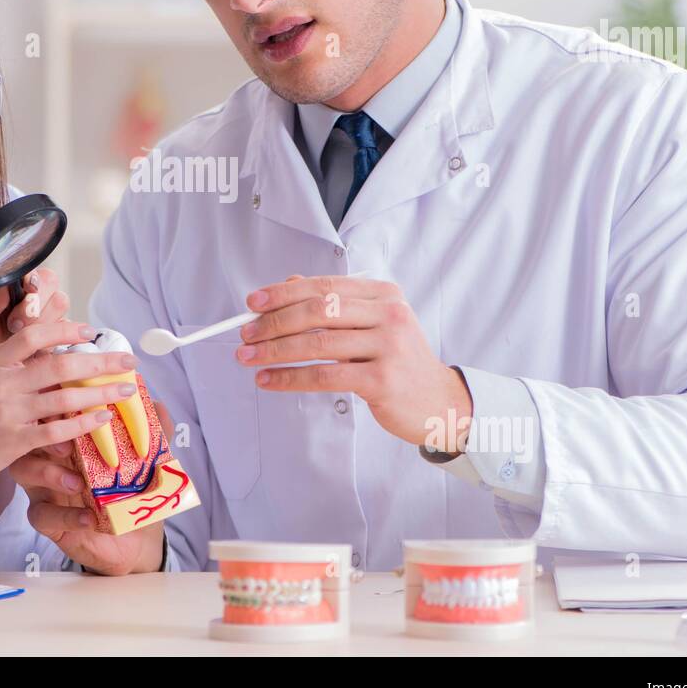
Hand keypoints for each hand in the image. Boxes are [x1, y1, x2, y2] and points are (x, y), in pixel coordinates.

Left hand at [0, 268, 67, 390]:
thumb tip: (2, 284)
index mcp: (6, 294)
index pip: (27, 271)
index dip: (28, 281)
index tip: (21, 296)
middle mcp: (29, 303)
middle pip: (49, 281)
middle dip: (35, 302)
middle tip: (16, 325)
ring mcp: (46, 321)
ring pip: (61, 302)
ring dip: (43, 320)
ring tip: (22, 339)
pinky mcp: (60, 340)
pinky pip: (71, 328)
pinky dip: (58, 336)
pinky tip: (40, 351)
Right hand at [0, 319, 136, 499]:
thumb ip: (16, 364)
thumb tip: (57, 351)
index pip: (34, 335)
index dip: (66, 329)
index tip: (93, 331)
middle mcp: (2, 382)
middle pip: (60, 364)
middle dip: (100, 361)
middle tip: (128, 361)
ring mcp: (8, 412)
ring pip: (64, 397)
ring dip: (101, 392)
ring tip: (125, 390)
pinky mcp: (14, 441)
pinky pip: (57, 430)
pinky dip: (84, 423)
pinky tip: (102, 419)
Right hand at [8, 400, 174, 575]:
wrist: (137, 540)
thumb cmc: (134, 493)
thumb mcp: (148, 462)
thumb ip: (153, 435)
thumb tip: (159, 405)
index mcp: (74, 437)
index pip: (56, 411)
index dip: (55, 402)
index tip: (73, 399)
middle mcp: (54, 456)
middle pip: (30, 433)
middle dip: (44, 432)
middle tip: (68, 443)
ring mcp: (46, 488)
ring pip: (23, 470)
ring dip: (47, 472)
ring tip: (78, 483)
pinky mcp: (48, 519)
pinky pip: (42, 515)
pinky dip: (65, 515)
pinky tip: (88, 518)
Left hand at [236, 274, 472, 450]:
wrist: (440, 402)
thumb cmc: (399, 362)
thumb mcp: (373, 325)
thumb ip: (334, 304)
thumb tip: (287, 286)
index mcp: (384, 294)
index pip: (324, 286)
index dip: (284, 293)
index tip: (254, 303)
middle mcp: (389, 314)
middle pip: (318, 311)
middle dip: (274, 322)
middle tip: (246, 334)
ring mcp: (388, 346)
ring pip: (317, 344)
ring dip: (275, 351)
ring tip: (249, 358)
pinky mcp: (381, 379)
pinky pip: (324, 376)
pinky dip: (290, 378)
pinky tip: (269, 380)